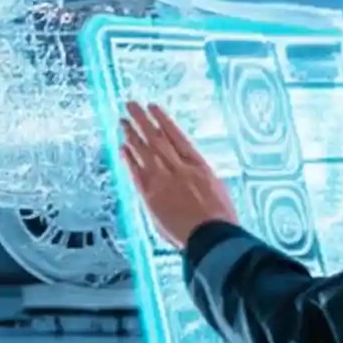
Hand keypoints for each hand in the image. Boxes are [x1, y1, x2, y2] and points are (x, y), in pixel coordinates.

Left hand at [119, 102, 238, 247]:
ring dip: (131, 134)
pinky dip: (129, 159)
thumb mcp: (217, 190)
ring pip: (144, 152)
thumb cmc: (220, 220)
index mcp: (198, 165)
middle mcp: (180, 169)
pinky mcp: (151, 196)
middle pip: (156, 138)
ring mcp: (164, 181)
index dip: (162, 120)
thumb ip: (199, 177)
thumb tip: (190, 170)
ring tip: (122, 121)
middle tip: (130, 104)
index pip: (176, 136)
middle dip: (142, 120)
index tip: (153, 107)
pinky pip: (137, 172)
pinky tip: (122, 147)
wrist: (213, 238)